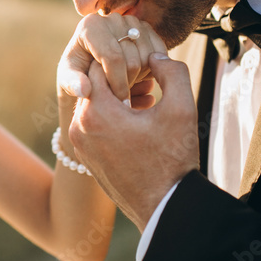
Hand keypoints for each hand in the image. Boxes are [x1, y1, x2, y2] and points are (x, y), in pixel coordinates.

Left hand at [57, 13, 162, 107]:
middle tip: (122, 97)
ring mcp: (131, 21)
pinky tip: (139, 77)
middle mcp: (112, 18)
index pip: (113, 58)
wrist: (91, 60)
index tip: (120, 103)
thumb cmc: (77, 70)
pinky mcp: (146, 28)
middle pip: (133, 59)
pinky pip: (160, 52)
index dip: (119, 84)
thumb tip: (84, 90)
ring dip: (142, 77)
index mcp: (91, 27)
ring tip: (127, 86)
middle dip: (129, 84)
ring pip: (149, 57)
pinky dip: (154, 69)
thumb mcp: (68, 79)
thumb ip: (72, 84)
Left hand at [68, 52, 199, 232]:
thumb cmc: (173, 159)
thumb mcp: (181, 109)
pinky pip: (92, 127)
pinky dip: (109, 120)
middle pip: (92, 86)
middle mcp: (79, 128)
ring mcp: (80, 146)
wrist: (164, 206)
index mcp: (96, 113)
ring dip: (113, 100)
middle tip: (145, 82)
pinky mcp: (85, 158)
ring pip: (92, 106)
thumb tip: (155, 55)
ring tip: (142, 105)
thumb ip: (172, 71)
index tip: (144, 67)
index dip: (122, 60)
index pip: (99, 67)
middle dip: (117, 80)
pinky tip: (134, 125)